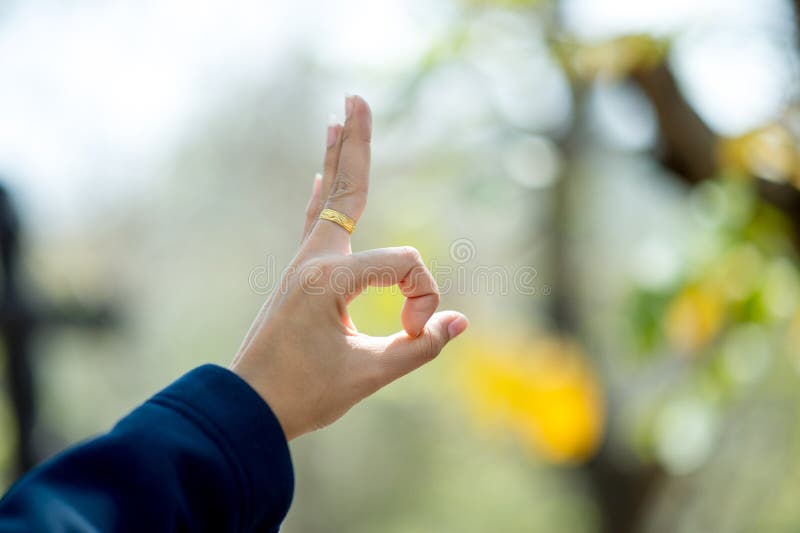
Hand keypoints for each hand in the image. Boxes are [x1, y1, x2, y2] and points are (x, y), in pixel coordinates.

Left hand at [230, 95, 467, 439]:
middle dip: (355, 144)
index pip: (404, 265)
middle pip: (344, 188)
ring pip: (328, 199)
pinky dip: (324, 196)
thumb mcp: (369, 375)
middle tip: (355, 97)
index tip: (412, 337)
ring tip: (337, 119)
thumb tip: (460, 323)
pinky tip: (318, 176)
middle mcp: (314, 260)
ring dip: (337, 159)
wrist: (245, 408)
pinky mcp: (301, 276)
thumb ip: (419, 349)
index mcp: (329, 279)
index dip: (423, 301)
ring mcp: (303, 264)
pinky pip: (315, 222)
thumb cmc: (303, 394)